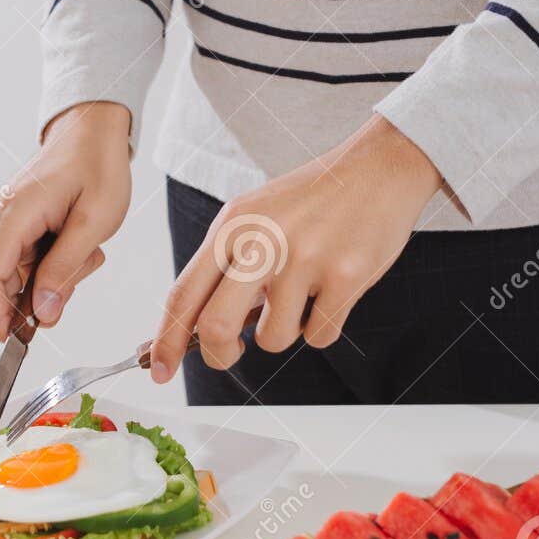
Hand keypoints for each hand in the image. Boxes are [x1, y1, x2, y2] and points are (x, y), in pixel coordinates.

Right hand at [0, 101, 132, 338]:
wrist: (92, 132)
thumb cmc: (97, 168)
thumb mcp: (94, 223)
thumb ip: (65, 269)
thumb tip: (42, 314)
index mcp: (12, 214)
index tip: (16, 343)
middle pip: (2, 282)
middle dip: (40, 294)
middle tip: (80, 271)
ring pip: (16, 276)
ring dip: (51, 277)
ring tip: (83, 249)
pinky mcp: (8, 223)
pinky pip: (22, 261)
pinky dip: (50, 264)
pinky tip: (73, 244)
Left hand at [151, 116, 442, 379]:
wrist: (379, 168)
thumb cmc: (312, 200)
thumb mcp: (254, 217)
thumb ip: (224, 267)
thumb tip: (194, 330)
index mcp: (231, 226)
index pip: (183, 294)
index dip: (166, 341)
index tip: (158, 371)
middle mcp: (260, 242)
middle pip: (215, 327)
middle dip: (219, 356)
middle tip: (231, 355)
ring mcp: (304, 259)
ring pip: (273, 340)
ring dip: (286, 331)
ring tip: (303, 295)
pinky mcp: (344, 276)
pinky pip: (319, 335)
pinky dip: (323, 326)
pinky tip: (334, 290)